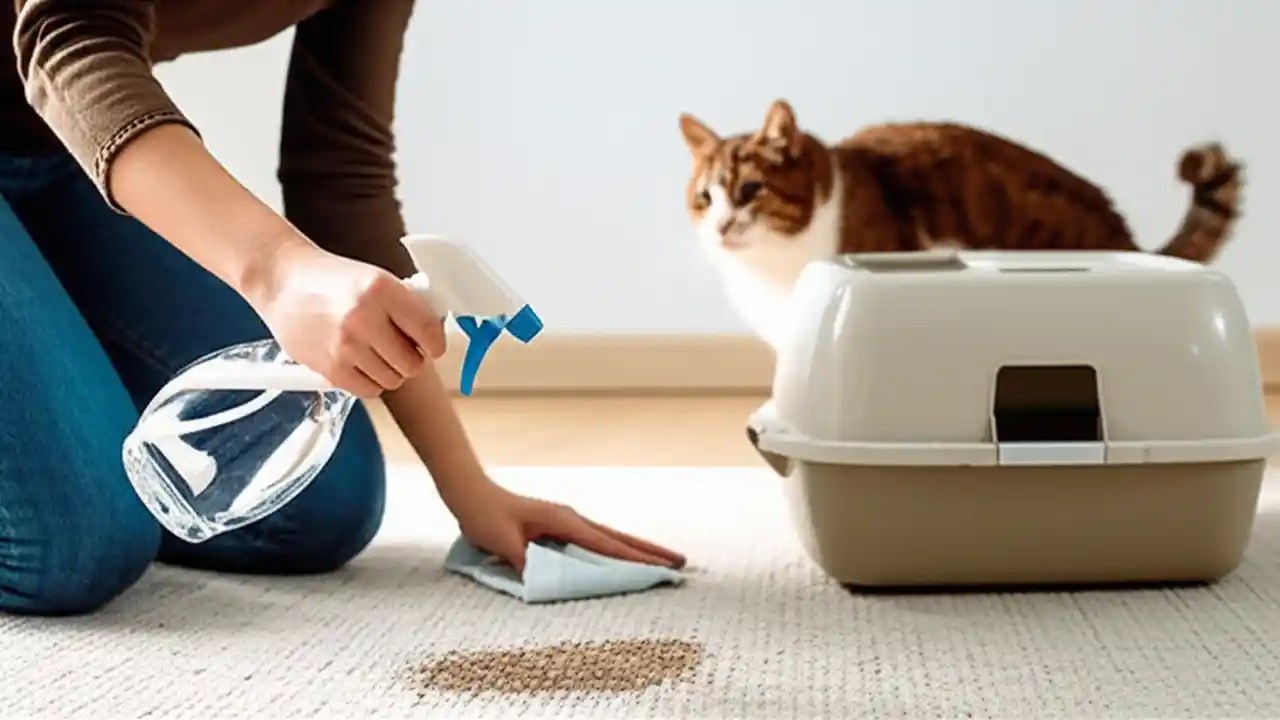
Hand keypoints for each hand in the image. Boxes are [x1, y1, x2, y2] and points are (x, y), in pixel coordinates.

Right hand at [254, 242, 446, 396]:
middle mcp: (365, 319)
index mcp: (382, 290)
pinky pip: (369, 390)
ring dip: (390, 370)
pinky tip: (361, 362)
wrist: (282, 282)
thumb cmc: (330, 279)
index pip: (429, 332)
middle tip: (401, 347)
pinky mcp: (330, 368)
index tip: (432, 344)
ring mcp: (346, 346)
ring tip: (376, 351)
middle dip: (412, 358)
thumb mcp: (376, 279)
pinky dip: (370, 381)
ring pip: (393, 380)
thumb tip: (434, 332)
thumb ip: (406, 305)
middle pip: (413, 363)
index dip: (436, 343)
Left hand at [450, 478, 685, 574]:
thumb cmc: (485, 516)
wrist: (471, 494)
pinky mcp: (561, 527)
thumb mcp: (502, 543)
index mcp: (564, 521)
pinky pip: (596, 542)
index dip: (634, 559)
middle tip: (679, 563)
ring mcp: (568, 522)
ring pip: (611, 538)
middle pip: (619, 538)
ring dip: (636, 550)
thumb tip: (545, 582)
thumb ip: (526, 562)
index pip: (606, 545)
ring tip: (662, 561)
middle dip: (649, 551)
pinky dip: (616, 550)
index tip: (660, 568)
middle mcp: (572, 519)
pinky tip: (623, 558)